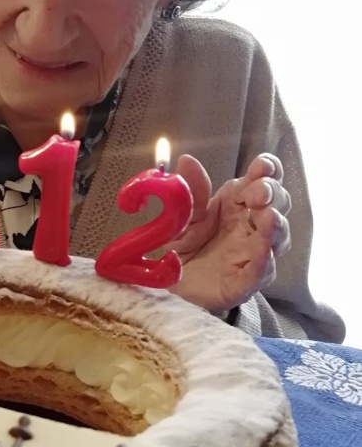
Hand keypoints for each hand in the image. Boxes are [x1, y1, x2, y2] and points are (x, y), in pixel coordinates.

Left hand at [167, 153, 291, 316]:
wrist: (169, 286)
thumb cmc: (184, 247)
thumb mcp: (182, 215)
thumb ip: (189, 190)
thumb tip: (187, 160)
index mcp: (237, 204)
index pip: (262, 180)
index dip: (268, 170)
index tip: (261, 165)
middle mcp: (251, 227)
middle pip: (277, 205)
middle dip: (273, 194)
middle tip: (259, 192)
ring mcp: (252, 255)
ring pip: (277, 238)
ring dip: (276, 226)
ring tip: (268, 216)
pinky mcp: (244, 283)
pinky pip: (260, 272)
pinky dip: (264, 260)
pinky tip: (263, 250)